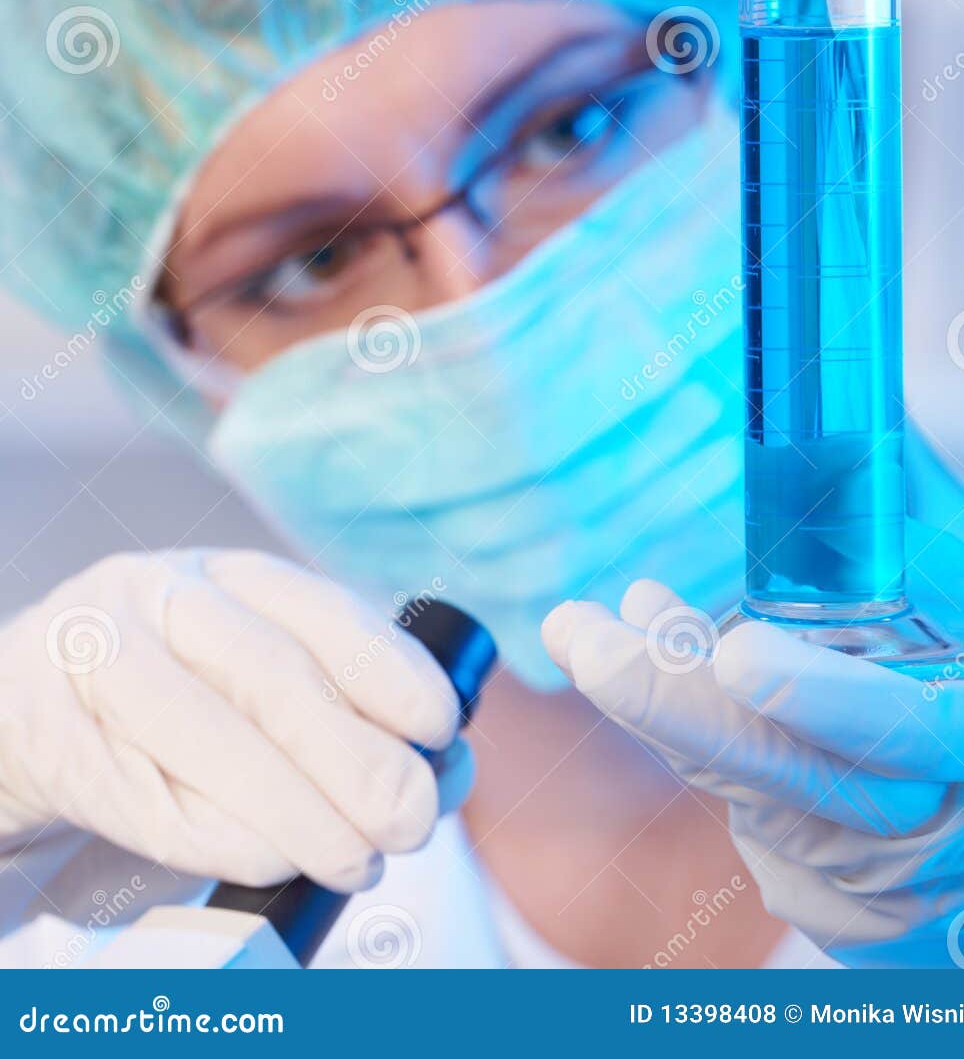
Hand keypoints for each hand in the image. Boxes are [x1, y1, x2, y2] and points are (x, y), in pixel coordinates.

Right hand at [0, 550, 467, 890]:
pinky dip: (226, 840)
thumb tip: (449, 769)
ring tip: (357, 861)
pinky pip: (152, 801)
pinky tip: (275, 862)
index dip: (389, 667)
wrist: (23, 713)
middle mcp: (162, 598)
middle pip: (270, 674)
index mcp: (226, 575)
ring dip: (298, 812)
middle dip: (355, 755)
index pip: (319, 609)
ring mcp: (101, 661)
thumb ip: (346, 713)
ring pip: (212, 735)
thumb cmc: (167, 702)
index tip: (442, 726)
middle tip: (412, 819)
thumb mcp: (248, 678)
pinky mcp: (56, 737)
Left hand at [543, 579, 963, 967]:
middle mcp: (928, 832)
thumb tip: (848, 425)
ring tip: (596, 627)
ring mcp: (871, 886)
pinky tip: (661, 674)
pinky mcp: (824, 905)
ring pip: (741, 789)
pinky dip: (696, 741)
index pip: (908, 730)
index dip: (822, 698)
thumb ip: (928, 545)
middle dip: (667, 703)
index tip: (740, 653)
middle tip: (582, 635)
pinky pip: (742, 812)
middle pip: (783, 776)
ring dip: (662, 704)